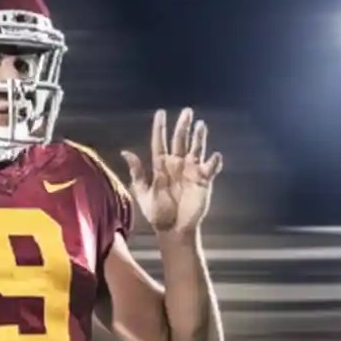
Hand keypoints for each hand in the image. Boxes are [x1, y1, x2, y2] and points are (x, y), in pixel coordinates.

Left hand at [121, 108, 223, 235]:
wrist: (173, 229)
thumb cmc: (157, 213)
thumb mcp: (144, 193)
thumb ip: (137, 173)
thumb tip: (126, 152)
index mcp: (161, 165)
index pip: (160, 142)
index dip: (160, 128)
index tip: (160, 113)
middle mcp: (177, 164)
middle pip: (180, 140)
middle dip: (183, 126)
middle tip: (187, 111)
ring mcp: (191, 171)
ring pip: (196, 149)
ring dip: (199, 137)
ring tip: (200, 125)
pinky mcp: (204, 181)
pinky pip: (211, 168)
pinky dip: (213, 161)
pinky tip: (214, 156)